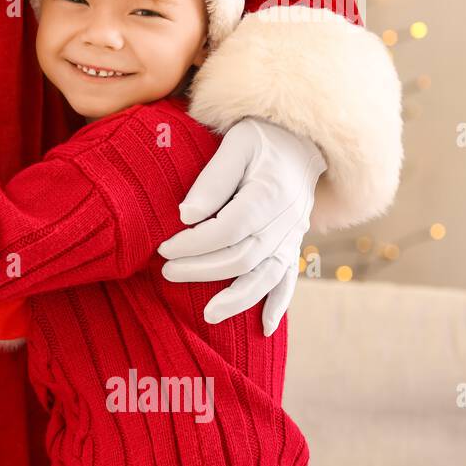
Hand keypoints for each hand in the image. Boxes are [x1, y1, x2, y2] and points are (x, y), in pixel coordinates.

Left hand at [157, 117, 325, 335]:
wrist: (301, 139)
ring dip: (237, 298)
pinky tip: (264, 327)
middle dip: (202, 269)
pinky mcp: (294, 244)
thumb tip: (186, 215)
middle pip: (243, 256)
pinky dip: (279, 304)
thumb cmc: (261, 138)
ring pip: (266, 276)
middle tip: (167, 272)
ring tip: (208, 315)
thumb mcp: (236, 143)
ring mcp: (293, 236)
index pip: (229, 229)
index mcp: (269, 193)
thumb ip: (212, 179)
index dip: (194, 243)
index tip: (164, 247)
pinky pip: (290, 279)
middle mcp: (286, 220)